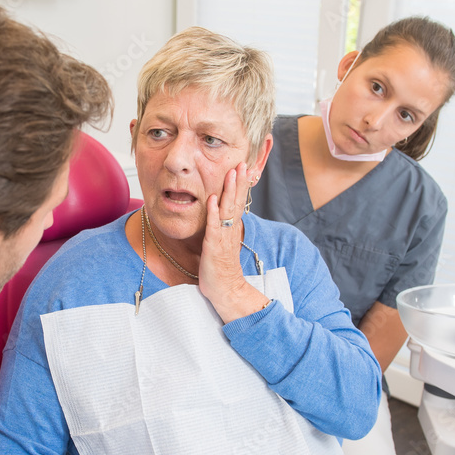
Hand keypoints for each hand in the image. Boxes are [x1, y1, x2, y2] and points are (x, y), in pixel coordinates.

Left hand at [200, 162, 268, 322]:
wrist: (226, 290)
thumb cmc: (222, 269)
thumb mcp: (224, 244)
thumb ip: (225, 228)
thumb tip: (222, 214)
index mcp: (232, 229)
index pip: (238, 203)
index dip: (240, 185)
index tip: (242, 168)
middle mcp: (230, 231)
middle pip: (236, 202)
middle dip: (238, 182)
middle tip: (242, 163)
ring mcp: (223, 238)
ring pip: (227, 210)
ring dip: (229, 191)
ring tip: (231, 173)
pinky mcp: (214, 246)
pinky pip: (214, 227)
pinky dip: (213, 213)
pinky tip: (211, 199)